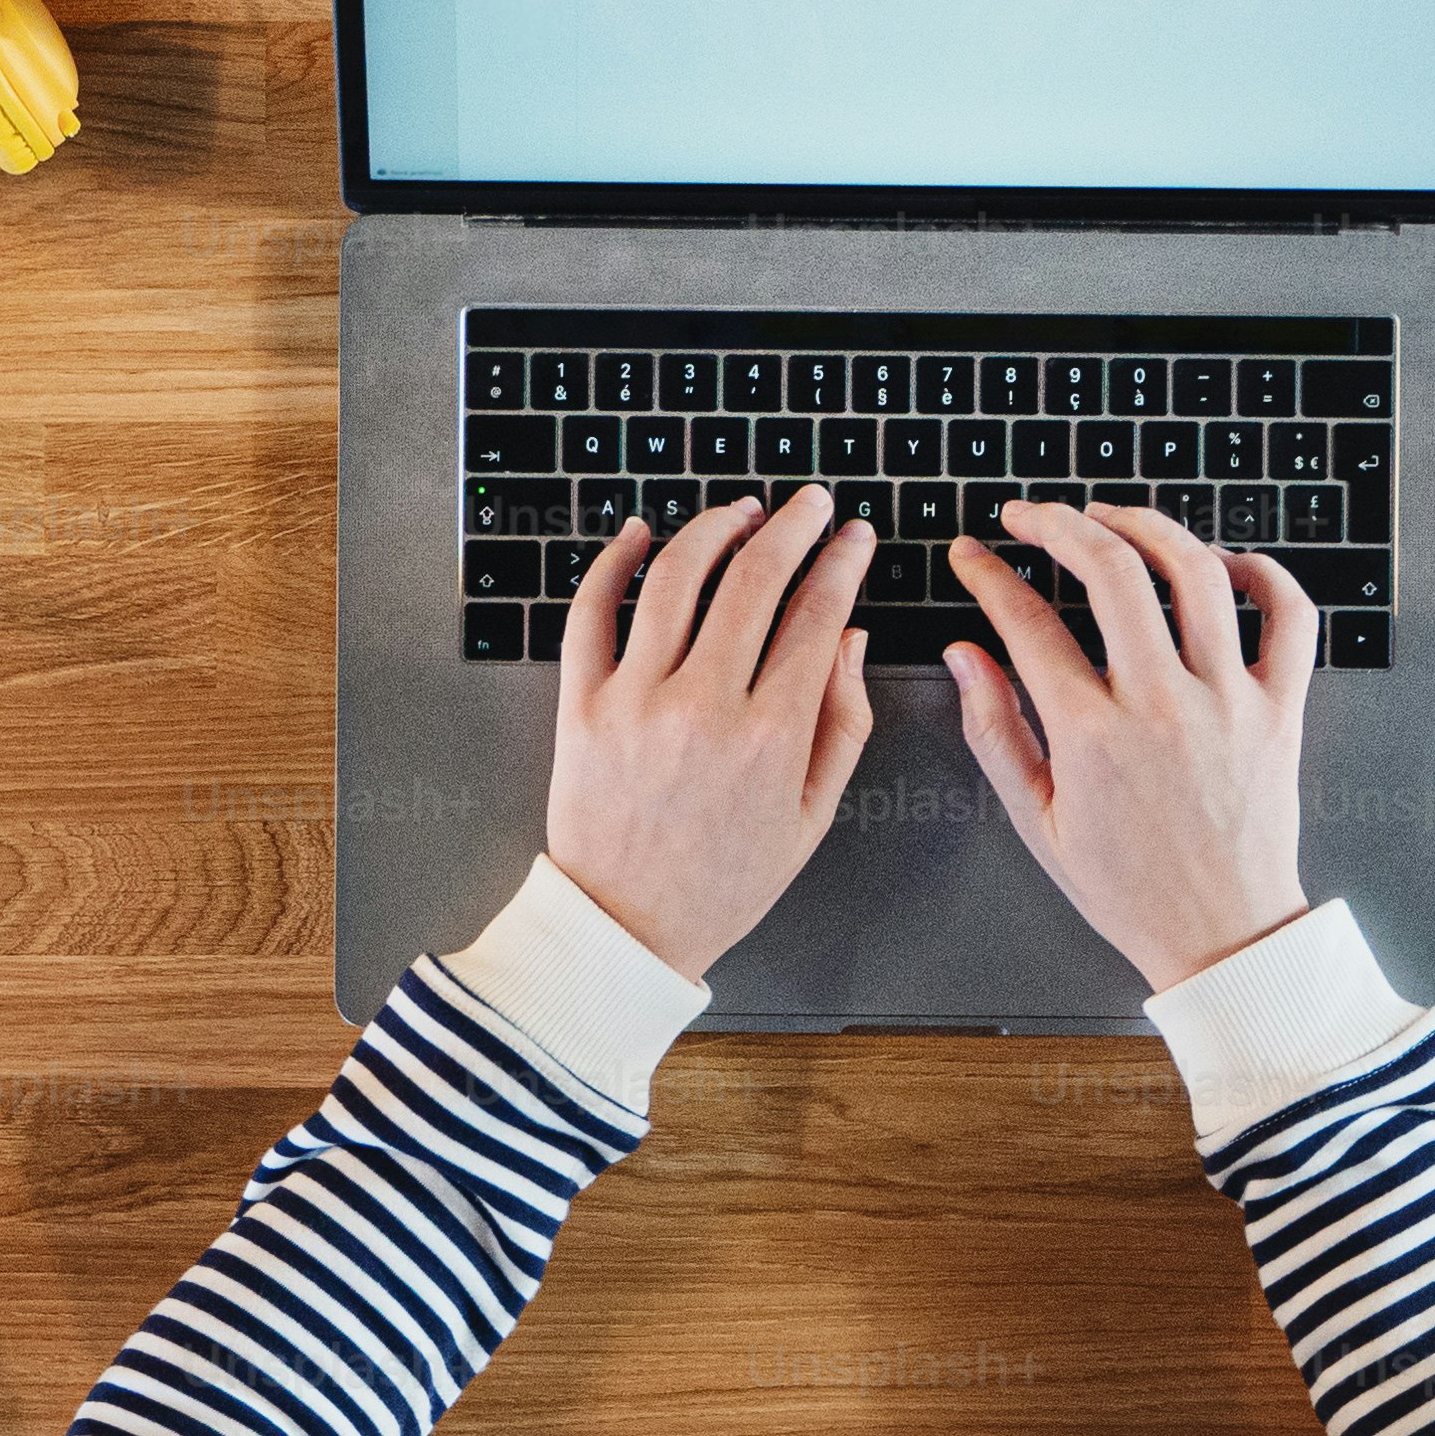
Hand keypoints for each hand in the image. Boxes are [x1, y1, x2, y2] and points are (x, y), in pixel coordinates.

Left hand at [540, 489, 881, 972]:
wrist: (625, 929)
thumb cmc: (722, 881)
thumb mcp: (811, 817)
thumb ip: (843, 722)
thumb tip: (850, 638)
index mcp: (772, 736)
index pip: (817, 614)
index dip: (843, 562)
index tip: (853, 538)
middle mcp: (704, 706)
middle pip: (755, 578)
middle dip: (793, 525)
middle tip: (810, 505)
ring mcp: (636, 700)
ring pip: (675, 576)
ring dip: (715, 527)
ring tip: (740, 512)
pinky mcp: (581, 704)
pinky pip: (591, 611)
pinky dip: (612, 561)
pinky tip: (640, 534)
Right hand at [941, 499, 1319, 990]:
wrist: (1223, 934)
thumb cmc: (1129, 888)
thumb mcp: (1038, 821)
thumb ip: (995, 731)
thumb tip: (964, 656)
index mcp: (1093, 737)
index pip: (1026, 622)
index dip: (989, 575)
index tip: (974, 555)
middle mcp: (1162, 706)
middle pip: (1111, 571)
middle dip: (1059, 524)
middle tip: (1033, 516)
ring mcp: (1230, 701)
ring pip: (1196, 573)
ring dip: (1148, 526)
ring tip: (1112, 518)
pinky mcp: (1281, 709)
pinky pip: (1290, 616)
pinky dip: (1263, 573)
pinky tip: (1224, 564)